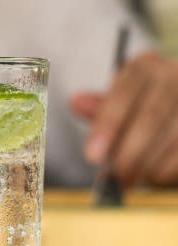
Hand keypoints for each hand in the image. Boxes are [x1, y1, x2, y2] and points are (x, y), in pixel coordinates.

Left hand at [72, 53, 177, 185]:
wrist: (174, 113)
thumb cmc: (139, 109)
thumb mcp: (118, 105)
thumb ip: (100, 109)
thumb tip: (77, 102)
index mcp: (145, 67)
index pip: (124, 94)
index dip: (107, 126)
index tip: (92, 156)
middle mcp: (174, 76)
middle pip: (152, 117)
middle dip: (130, 153)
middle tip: (117, 178)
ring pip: (174, 136)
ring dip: (150, 165)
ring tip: (133, 178)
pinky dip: (169, 169)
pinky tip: (155, 174)